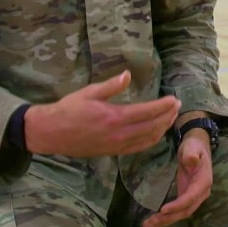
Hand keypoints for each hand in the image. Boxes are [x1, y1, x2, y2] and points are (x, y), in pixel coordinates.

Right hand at [23, 70, 180, 157]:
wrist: (51, 133)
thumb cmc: (68, 109)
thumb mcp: (89, 92)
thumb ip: (111, 85)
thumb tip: (128, 74)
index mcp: (114, 117)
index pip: (147, 112)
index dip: (163, 106)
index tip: (174, 99)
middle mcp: (118, 134)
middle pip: (152, 127)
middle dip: (167, 116)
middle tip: (177, 106)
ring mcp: (116, 145)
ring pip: (147, 139)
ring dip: (162, 129)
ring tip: (170, 118)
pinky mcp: (112, 152)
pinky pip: (138, 148)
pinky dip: (151, 140)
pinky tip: (155, 133)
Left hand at [142, 129, 213, 226]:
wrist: (196, 147)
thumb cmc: (194, 146)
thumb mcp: (192, 146)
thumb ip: (191, 154)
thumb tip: (191, 160)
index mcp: (203, 181)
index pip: (191, 197)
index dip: (178, 205)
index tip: (163, 210)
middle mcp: (201, 192)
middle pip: (186, 210)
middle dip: (169, 218)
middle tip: (151, 221)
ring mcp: (194, 196)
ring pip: (181, 213)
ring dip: (165, 220)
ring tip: (148, 224)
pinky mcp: (186, 196)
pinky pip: (178, 210)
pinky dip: (166, 216)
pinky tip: (153, 220)